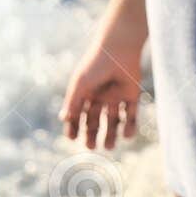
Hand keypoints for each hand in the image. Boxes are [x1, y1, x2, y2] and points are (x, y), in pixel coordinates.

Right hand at [60, 29, 143, 150]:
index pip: (78, 114)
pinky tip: (126, 136)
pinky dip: (129, 127)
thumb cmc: (95, 65)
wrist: (119, 49)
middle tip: (90, 147)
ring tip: (109, 147)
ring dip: (111, 135)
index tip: (72, 139)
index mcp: (85, 92)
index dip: (74, 127)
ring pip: (113, 121)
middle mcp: (100, 96)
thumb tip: (63, 120)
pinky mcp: (132, 95)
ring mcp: (116, 96)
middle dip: (92, 134)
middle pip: (95, 121)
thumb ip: (72, 102)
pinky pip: (131, 115)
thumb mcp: (81, 85)